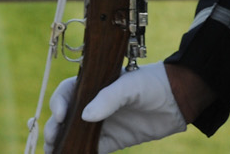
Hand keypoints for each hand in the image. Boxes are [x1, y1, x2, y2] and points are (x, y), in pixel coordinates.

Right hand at [39, 64, 189, 151]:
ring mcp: (102, 123)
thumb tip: (85, 117)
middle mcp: (94, 104)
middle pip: (66, 116)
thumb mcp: (130, 85)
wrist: (177, 99)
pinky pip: (92, 149)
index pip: (68, 92)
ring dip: (63, 143)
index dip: (59, 102)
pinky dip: (81, 153)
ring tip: (53, 153)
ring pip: (75, 134)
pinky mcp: (112, 140)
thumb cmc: (152, 83)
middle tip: (51, 139)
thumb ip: (109, 98)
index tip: (61, 115)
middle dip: (54, 127)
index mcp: (94, 84)